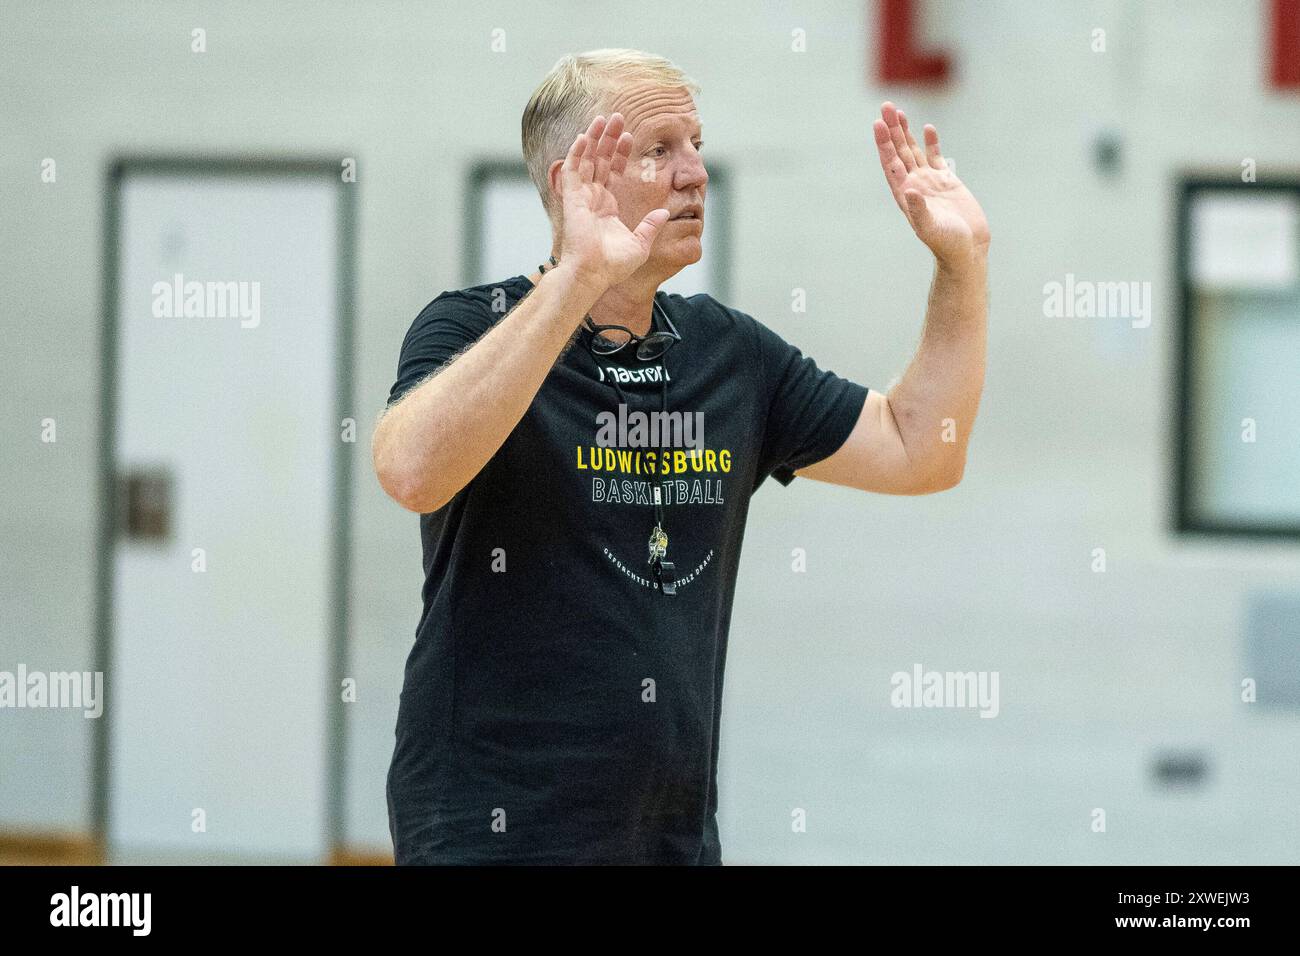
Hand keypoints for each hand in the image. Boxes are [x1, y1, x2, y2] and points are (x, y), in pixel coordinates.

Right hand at [556, 112, 670, 292]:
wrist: (594, 273)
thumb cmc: (613, 266)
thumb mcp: (640, 243)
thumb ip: (651, 226)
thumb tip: (666, 213)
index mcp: (607, 207)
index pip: (613, 172)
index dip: (621, 153)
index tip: (631, 136)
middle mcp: (593, 198)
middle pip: (600, 160)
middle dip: (609, 138)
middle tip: (618, 117)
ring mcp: (581, 197)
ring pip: (586, 159)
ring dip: (594, 138)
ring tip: (604, 118)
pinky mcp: (571, 198)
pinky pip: (572, 170)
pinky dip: (576, 153)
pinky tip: (585, 136)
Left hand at [872, 102, 989, 265]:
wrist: (967, 249)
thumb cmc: (947, 243)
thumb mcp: (930, 227)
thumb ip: (919, 210)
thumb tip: (910, 190)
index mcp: (905, 195)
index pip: (890, 164)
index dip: (883, 144)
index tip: (878, 124)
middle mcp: (914, 185)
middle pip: (899, 151)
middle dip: (892, 129)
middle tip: (885, 105)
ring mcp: (930, 182)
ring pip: (914, 151)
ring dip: (906, 132)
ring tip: (898, 111)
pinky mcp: (947, 182)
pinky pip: (936, 158)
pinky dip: (931, 143)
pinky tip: (927, 129)